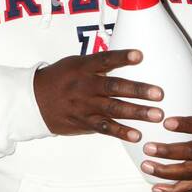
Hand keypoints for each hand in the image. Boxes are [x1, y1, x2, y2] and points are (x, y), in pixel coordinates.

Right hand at [33, 48, 165, 141]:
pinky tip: (136, 135)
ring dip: (136, 113)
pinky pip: (104, 128)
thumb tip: (125, 59)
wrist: (33, 101)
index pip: (104, 60)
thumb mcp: (74, 64)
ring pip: (113, 109)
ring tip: (156, 115)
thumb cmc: (58, 79)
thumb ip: (98, 64)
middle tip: (158, 94)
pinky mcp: (84, 122)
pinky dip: (121, 132)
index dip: (121, 57)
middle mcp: (84, 86)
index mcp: (83, 68)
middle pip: (113, 87)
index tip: (139, 55)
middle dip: (138, 91)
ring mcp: (84, 105)